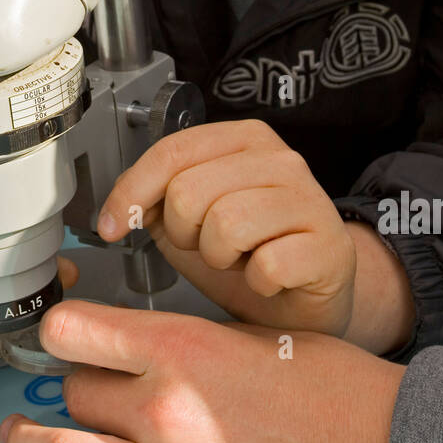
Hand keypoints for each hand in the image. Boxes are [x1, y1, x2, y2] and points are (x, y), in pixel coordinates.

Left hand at [0, 301, 405, 442]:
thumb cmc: (334, 390)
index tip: (60, 338)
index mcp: (184, 351)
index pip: (73, 331)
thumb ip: (187, 341)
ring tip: (24, 440)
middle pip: (73, 393)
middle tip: (83, 393)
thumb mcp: (254, 334)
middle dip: (74, 390)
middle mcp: (167, 413)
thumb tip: (135, 349)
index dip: (60, 331)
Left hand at [97, 120, 357, 336]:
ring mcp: (311, 200)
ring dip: (219, 258)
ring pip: (226, 225)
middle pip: (189, 191)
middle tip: (205, 247)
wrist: (305, 302)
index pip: (172, 151)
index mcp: (244, 140)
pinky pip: (267, 266)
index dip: (131, 191)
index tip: (112, 225)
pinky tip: (267, 281)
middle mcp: (282, 160)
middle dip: (184, 233)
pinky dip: (258, 284)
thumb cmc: (248, 257)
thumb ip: (154, 201)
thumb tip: (118, 205)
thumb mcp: (188, 223)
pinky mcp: (330, 245)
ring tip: (238, 261)